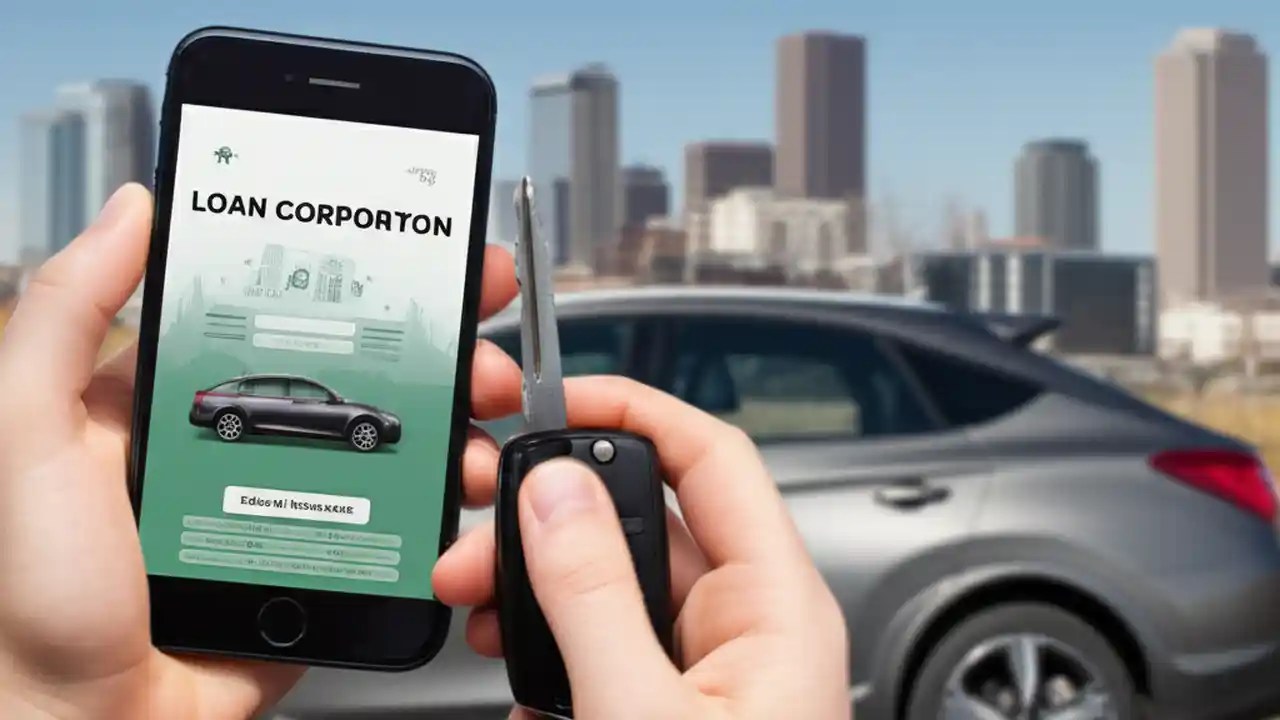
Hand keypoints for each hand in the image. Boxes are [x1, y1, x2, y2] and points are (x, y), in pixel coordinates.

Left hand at [0, 184, 522, 718]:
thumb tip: (130, 211)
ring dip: (454, 431)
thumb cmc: (34, 600)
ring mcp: (290, 504)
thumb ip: (66, 318)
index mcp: (175, 397)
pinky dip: (442, 511)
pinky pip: (396, 525)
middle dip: (440, 352)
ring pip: (395, 449)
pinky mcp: (322, 563)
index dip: (361, 281)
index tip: (426, 256)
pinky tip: (457, 503)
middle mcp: (243, 444)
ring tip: (476, 436)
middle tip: (480, 348)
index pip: (285, 313)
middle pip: (361, 374)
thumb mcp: (28, 436)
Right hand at [434, 377, 850, 718]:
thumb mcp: (640, 716)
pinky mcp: (671, 711)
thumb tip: (555, 491)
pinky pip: (605, 652)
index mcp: (774, 604)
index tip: (552, 401)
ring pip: (613, 588)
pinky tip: (518, 690)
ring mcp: (709, 672)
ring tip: (473, 612)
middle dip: (552, 519)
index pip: (711, 457)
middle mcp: (749, 625)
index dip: (635, 407)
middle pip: (644, 520)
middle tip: (477, 534)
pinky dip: (551, 660)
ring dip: (538, 592)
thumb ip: (593, 596)